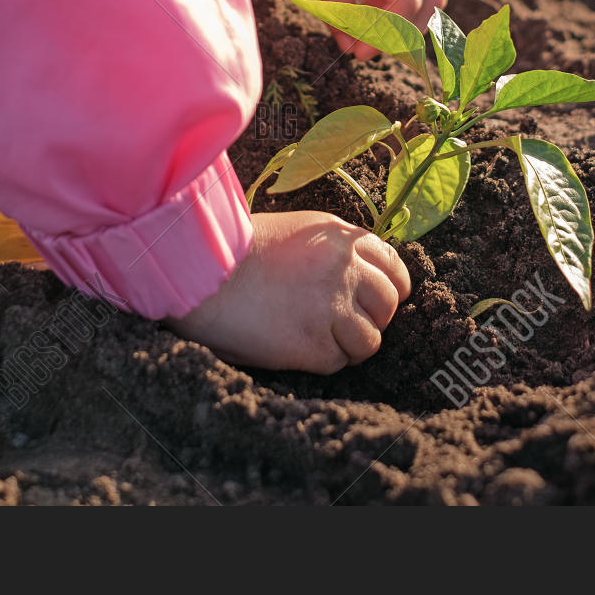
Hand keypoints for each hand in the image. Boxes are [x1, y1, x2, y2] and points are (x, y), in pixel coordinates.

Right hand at [165, 211, 411, 373]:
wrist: (201, 273)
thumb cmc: (238, 251)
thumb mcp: (296, 232)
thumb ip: (332, 250)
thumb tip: (359, 275)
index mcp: (342, 238)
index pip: (394, 266)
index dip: (389, 287)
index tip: (374, 299)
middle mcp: (346, 269)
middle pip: (388, 305)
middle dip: (372, 317)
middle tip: (344, 323)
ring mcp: (334, 308)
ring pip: (370, 340)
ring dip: (351, 344)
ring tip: (321, 338)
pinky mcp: (316, 344)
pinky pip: (338, 361)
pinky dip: (323, 360)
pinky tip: (297, 346)